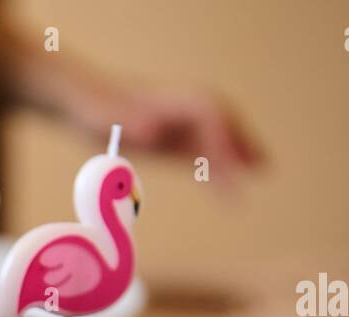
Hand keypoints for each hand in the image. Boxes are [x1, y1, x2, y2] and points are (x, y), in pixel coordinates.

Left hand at [106, 88, 264, 181]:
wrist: (85, 101)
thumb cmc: (98, 108)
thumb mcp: (110, 115)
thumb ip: (134, 122)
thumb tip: (153, 132)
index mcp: (175, 99)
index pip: (210, 116)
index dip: (223, 140)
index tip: (231, 165)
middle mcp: (185, 108)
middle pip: (223, 124)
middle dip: (242, 144)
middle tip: (263, 167)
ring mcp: (181, 124)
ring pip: (217, 138)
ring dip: (236, 155)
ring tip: (260, 172)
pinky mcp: (173, 139)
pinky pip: (200, 152)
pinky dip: (215, 166)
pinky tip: (226, 184)